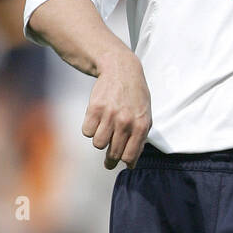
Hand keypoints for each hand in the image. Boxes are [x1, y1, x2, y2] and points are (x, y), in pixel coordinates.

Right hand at [82, 51, 151, 169]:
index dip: (124, 163)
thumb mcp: (145, 115)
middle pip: (113, 153)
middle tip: (108, 159)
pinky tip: (97, 120)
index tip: (120, 163)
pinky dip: (90, 129)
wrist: (121, 69)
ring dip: (100, 141)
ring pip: (98, 144)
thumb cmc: (135, 95)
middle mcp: (125, 122)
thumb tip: (131, 162)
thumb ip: (140, 138)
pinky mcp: (94, 108)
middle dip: (110, 159)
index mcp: (141, 125)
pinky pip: (87, 132)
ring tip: (105, 132)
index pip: (130, 156)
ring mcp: (109, 115)